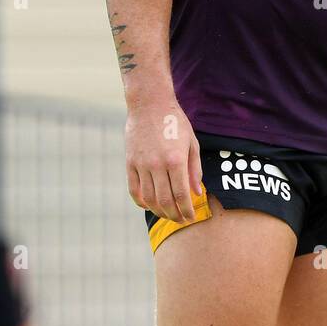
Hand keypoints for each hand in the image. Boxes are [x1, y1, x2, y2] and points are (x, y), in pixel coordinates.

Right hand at [125, 99, 203, 224]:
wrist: (150, 105)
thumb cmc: (175, 123)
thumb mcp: (192, 143)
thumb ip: (194, 170)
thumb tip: (196, 193)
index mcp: (176, 160)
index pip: (181, 195)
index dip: (186, 210)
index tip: (191, 218)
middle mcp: (157, 165)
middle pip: (165, 201)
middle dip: (174, 215)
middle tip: (181, 221)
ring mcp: (141, 165)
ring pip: (149, 198)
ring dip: (159, 211)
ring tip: (167, 215)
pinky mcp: (130, 163)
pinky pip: (134, 189)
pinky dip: (141, 202)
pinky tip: (149, 205)